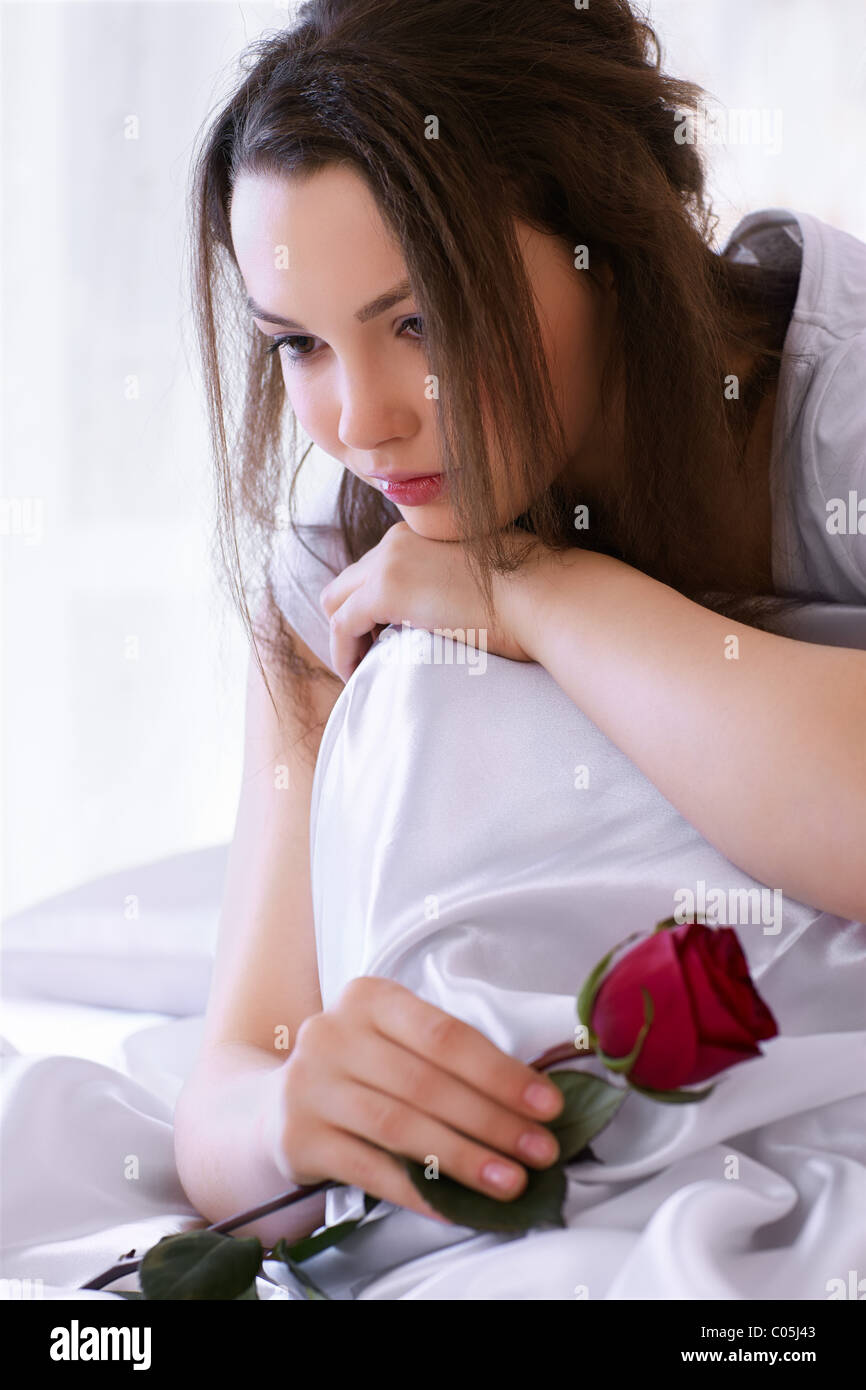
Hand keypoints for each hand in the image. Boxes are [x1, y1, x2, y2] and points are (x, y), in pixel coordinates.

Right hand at [262, 976, 564, 1224]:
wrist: (277, 1105)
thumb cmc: (362, 1070)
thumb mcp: (395, 1041)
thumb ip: (448, 1058)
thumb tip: (532, 1101)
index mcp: (368, 997)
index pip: (445, 1035)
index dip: (501, 1073)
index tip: (548, 1106)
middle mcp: (332, 1033)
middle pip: (427, 1083)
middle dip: (493, 1121)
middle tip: (540, 1151)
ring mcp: (308, 1085)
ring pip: (401, 1126)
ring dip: (464, 1159)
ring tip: (510, 1182)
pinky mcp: (297, 1138)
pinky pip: (370, 1170)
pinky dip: (419, 1191)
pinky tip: (455, 1207)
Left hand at [318, 521, 548, 681]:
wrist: (541, 595)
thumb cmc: (531, 592)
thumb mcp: (485, 571)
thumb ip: (456, 578)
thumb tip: (451, 605)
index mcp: (422, 532)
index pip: (377, 567)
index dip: (374, 606)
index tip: (384, 635)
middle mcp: (397, 539)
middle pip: (348, 581)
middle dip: (350, 619)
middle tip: (367, 653)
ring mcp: (388, 562)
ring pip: (337, 602)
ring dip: (344, 636)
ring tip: (360, 667)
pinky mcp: (384, 590)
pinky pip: (342, 625)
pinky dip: (343, 651)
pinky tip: (355, 673)